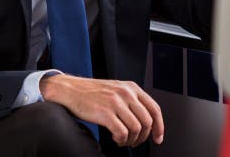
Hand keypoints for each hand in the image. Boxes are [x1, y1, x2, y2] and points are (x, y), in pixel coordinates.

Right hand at [40, 74, 163, 146]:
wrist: (70, 90)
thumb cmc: (92, 92)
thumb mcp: (116, 89)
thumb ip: (131, 100)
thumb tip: (147, 121)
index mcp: (131, 87)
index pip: (154, 108)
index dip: (159, 126)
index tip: (158, 137)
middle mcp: (126, 93)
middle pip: (147, 121)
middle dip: (143, 137)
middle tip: (135, 142)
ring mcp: (116, 102)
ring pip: (136, 129)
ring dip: (131, 140)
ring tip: (123, 140)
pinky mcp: (105, 113)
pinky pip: (122, 133)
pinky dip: (121, 140)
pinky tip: (115, 138)